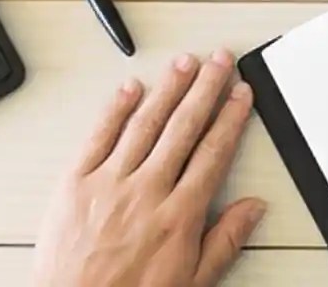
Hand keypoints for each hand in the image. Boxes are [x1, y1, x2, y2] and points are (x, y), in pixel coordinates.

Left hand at [32, 50, 265, 286]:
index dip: (230, 118)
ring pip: (145, 124)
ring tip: (184, 63)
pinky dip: (116, 109)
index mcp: (179, 215)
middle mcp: (147, 191)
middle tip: (220, 61)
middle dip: (206, 89)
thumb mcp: (192, 282)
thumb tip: (253, 208)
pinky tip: (130, 88)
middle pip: (184, 127)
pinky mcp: (75, 183)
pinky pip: (98, 136)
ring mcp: (109, 183)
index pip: (213, 152)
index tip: (241, 95)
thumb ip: (225, 241)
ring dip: (168, 89)